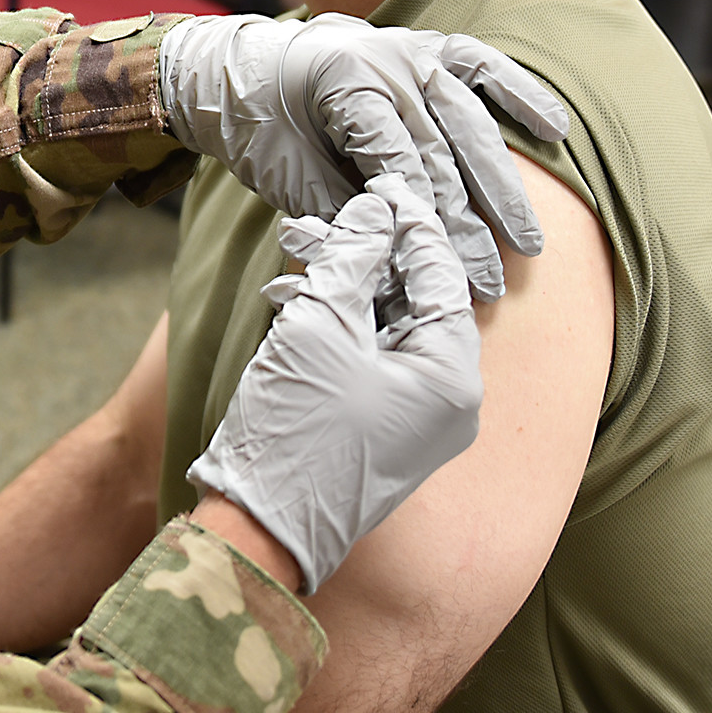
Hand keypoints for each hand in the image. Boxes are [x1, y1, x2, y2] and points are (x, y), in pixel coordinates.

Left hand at [159, 13, 569, 298]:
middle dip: (468, 224)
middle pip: (441, 149)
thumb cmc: (256, 126)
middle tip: (492, 283)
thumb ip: (341, 208)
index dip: (422, 220)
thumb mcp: (284, 174)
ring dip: (502, 187)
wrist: (237, 68)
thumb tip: (395, 259)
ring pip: (471, 120)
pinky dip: (521, 94)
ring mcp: (410, 48)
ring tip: (528, 244)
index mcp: (346, 80)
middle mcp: (386, 57)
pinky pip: (482, 67)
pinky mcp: (424, 47)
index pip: (399, 161)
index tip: (445, 273)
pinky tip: (556, 131)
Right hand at [186, 176, 483, 592]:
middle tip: (330, 215)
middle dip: (368, 253)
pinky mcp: (382, 430)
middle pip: (417, 298)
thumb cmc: (294, 429)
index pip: (441, 274)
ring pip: (386, 325)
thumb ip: (353, 257)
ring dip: (343, 285)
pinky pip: (369, 357)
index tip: (379, 183)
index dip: (408, 222)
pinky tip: (292, 296)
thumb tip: (376, 210)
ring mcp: (417, 421)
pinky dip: (337, 324)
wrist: (259, 530)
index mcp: (452, 376)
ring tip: (296, 251)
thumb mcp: (320, 325)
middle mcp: (449, 401)